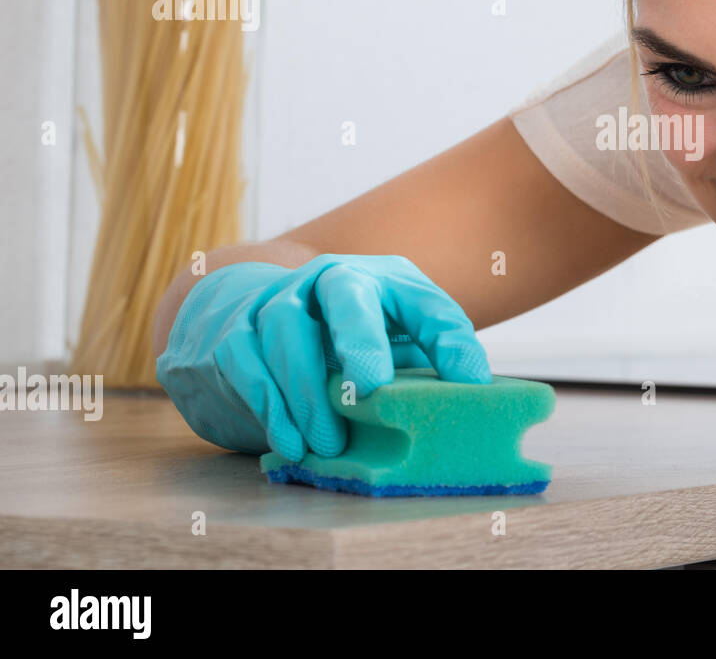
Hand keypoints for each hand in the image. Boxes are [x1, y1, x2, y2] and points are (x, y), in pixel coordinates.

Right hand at [156, 254, 489, 460]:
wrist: (248, 318)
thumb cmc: (342, 339)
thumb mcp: (394, 340)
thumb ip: (433, 359)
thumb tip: (474, 394)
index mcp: (380, 281)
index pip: (423, 302)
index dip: (449, 340)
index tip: (469, 381)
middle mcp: (325, 280)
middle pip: (342, 293)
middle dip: (359, 338)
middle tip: (372, 388)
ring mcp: (274, 303)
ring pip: (285, 332)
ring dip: (307, 392)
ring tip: (329, 443)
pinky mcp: (232, 335)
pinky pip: (244, 363)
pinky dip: (268, 405)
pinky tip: (291, 442)